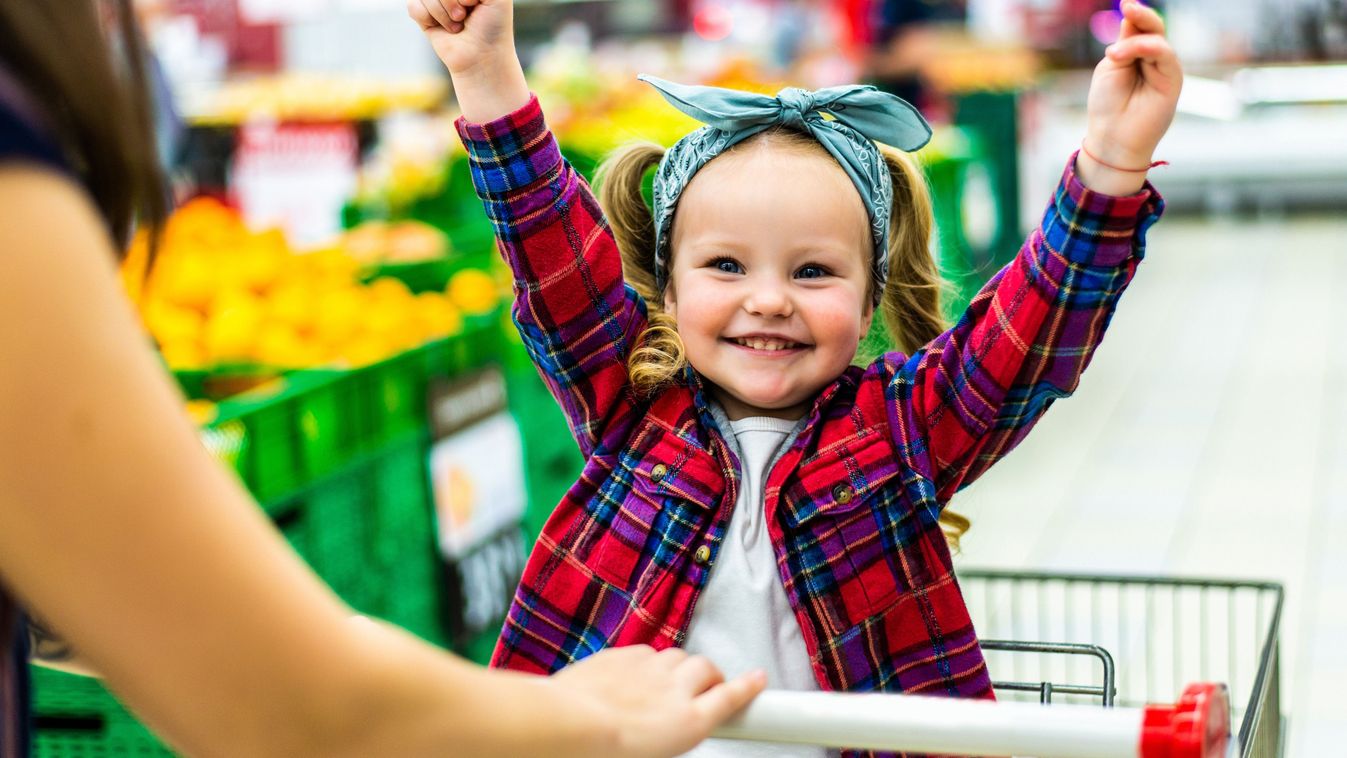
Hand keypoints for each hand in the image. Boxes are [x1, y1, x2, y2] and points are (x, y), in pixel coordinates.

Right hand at [408, 0, 511, 75]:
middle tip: (463, 16)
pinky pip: (414, 5)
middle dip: (450, 1)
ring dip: (442, 13)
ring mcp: (436, 1)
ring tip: (456, 26)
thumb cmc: (493, 26)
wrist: (482, 57)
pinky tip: (439, 27)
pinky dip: (427, 18)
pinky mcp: (424, 16)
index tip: (474, 4)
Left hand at [550, 645, 766, 757]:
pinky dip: (648, 662)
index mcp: (689, 721)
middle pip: (707, 669)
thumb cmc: (608, 752)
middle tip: (703, 688)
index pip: (729, 697)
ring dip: (679, 666)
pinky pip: (646, 653)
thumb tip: (677, 723)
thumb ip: (676, 729)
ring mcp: (650, 668)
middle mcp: (676, 690)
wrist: (571, 724)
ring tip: (667, 683)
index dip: (748, 686)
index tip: (758, 679)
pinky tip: (635, 677)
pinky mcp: (624, 655)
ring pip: (678, 656)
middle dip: (710, 676)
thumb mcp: (658, 751)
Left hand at [1080, 1, 1182, 193]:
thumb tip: (1131, 13)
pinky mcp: (1173, 80)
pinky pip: (1165, 55)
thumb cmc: (1107, 105)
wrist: (1112, 137)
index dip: (1134, 15)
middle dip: (1142, 15)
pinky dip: (1146, 48)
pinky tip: (1122, 54)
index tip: (1125, 4)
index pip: (1139, 28)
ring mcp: (1165, 69)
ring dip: (1134, 42)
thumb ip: (1124, 43)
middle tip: (1127, 6)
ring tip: (1113, 55)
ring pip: (1158, 40)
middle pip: (1153, 29)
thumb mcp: (1111, 67)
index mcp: (1136, 55)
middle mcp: (1153, 60)